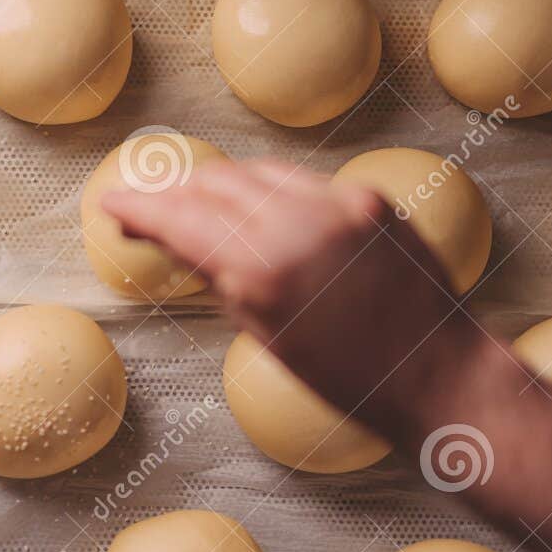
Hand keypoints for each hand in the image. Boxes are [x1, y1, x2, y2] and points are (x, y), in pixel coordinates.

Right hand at [103, 157, 476, 435]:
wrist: (437, 374)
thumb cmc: (352, 378)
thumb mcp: (267, 336)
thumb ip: (222, 278)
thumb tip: (182, 240)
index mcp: (264, 272)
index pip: (180, 219)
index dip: (138, 208)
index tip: (113, 204)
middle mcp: (300, 226)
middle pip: (214, 183)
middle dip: (176, 193)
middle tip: (151, 209)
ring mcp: (340, 205)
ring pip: (257, 172)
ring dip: (222, 186)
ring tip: (203, 208)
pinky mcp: (371, 198)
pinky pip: (303, 182)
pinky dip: (274, 194)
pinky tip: (266, 216)